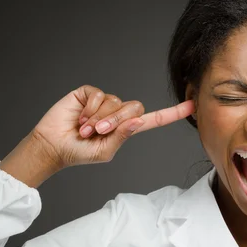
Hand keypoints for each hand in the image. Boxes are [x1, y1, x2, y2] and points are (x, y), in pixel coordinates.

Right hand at [32, 84, 194, 167]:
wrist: (54, 147)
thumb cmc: (80, 153)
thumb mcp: (105, 151)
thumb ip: (122, 136)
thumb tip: (138, 120)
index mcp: (127, 128)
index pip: (154, 119)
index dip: (172, 113)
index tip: (192, 106)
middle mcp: (119, 113)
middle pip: (134, 108)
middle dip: (116, 122)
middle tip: (97, 132)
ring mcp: (105, 101)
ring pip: (116, 102)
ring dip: (100, 118)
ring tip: (85, 129)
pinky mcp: (89, 93)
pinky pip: (99, 95)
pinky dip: (90, 109)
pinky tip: (80, 118)